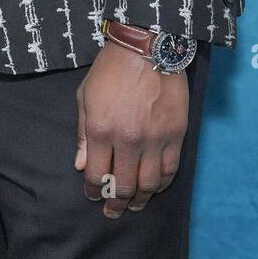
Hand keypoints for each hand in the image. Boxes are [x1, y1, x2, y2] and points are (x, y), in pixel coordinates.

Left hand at [74, 43, 188, 217]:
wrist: (146, 47)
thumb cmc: (110, 70)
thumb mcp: (85, 97)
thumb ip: (83, 134)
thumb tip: (81, 165)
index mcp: (102, 130)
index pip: (98, 174)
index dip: (94, 190)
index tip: (93, 196)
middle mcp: (128, 140)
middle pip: (124, 185)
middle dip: (116, 203)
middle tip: (112, 211)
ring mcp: (154, 139)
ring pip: (150, 184)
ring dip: (141, 200)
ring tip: (134, 206)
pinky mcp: (176, 134)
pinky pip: (171, 170)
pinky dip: (163, 184)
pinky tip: (155, 188)